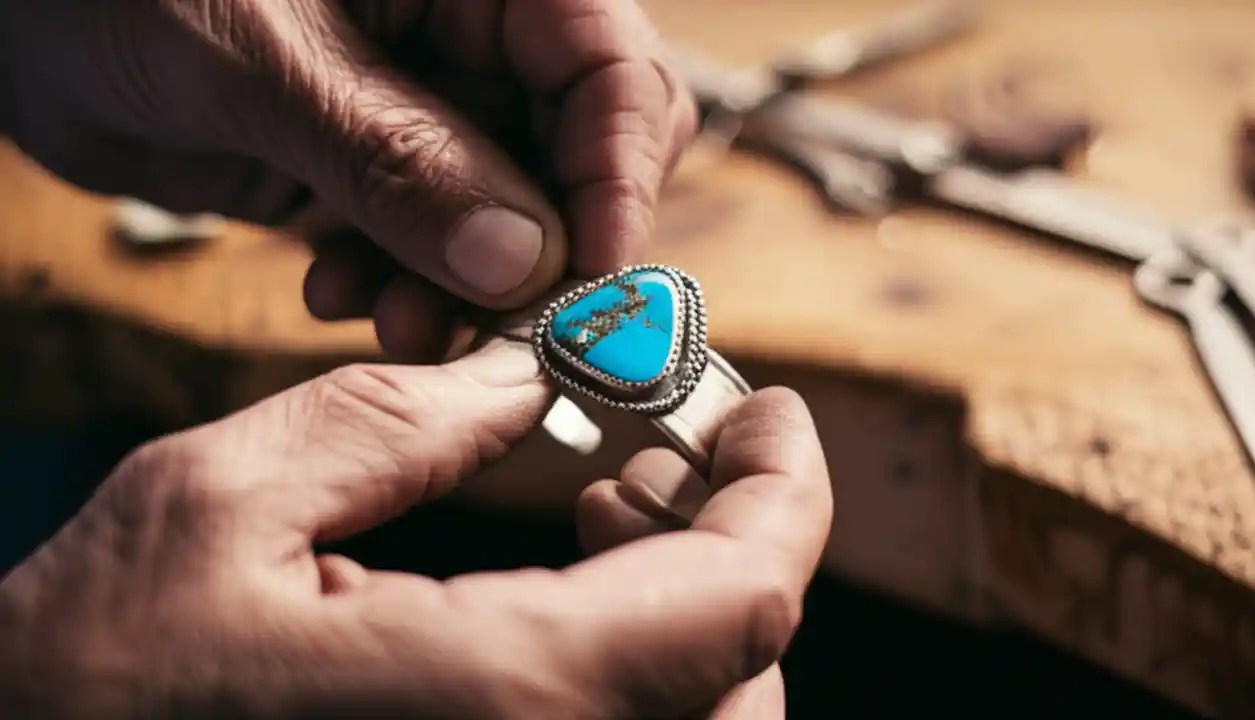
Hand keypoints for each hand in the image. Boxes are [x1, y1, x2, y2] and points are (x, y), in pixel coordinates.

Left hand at [0, 1, 698, 359]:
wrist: (16, 11)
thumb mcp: (261, 61)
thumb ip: (398, 157)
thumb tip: (527, 262)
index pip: (613, 73)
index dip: (617, 183)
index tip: (587, 289)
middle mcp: (475, 33)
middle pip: (583, 155)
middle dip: (543, 254)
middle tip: (495, 328)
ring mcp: (430, 103)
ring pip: (513, 218)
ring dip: (467, 291)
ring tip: (393, 325)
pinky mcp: (380, 162)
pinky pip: (435, 244)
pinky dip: (403, 287)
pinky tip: (336, 291)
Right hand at [0, 338, 832, 718]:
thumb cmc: (81, 691)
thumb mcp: (220, 507)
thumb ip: (396, 423)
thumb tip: (517, 380)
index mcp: (504, 699)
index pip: (745, 599)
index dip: (786, 492)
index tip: (773, 417)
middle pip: (740, 669)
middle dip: (728, 537)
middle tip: (670, 446)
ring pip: (697, 719)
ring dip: (687, 602)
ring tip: (612, 504)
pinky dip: (635, 669)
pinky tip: (567, 596)